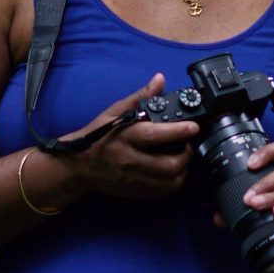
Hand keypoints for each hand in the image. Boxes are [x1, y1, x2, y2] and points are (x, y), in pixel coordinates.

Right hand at [59, 75, 195, 200]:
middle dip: (187, 153)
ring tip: (182, 156)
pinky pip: (166, 191)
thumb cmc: (98, 135)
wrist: (79, 167)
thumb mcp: (114, 112)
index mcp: (125, 137)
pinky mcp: (138, 192)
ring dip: (184, 169)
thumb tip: (160, 79)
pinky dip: (176, 181)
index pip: (155, 135)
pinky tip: (174, 169)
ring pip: (171, 182)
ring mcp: (135, 180)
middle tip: (187, 142)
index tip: (193, 126)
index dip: (179, 131)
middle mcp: (131, 160)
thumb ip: (140, 96)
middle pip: (169, 164)